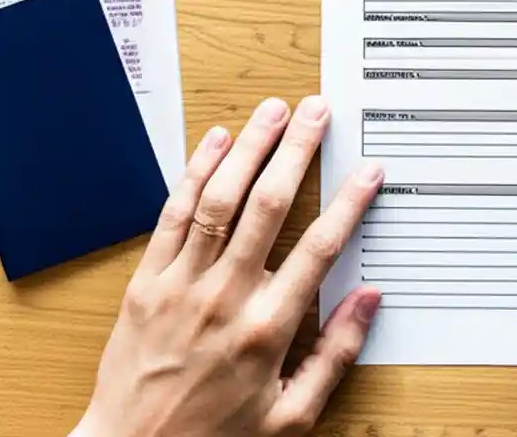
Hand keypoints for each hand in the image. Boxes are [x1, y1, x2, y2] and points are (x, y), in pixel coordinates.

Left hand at [72, 96, 382, 436]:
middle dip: (297, 151)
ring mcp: (181, 284)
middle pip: (269, 206)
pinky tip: (216, 141)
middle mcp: (225, 297)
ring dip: (248, 148)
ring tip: (272, 110)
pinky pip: (172, 215)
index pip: (319, 249)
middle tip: (317, 111)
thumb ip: (336, 354)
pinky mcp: (146, 281)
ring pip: (219, 199)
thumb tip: (370, 300)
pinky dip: (194, 173)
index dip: (349, 203)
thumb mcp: (291, 415)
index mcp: (267, 330)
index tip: (369, 171)